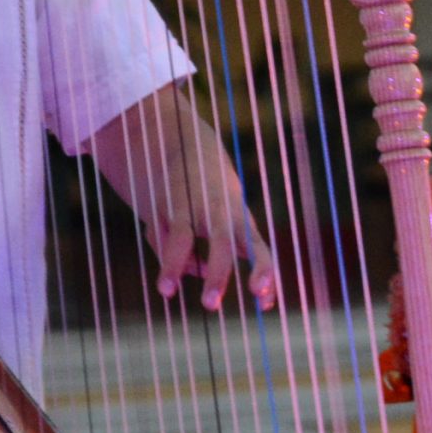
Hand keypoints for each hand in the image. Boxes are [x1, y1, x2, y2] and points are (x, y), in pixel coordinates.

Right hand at [89, 87, 278, 311]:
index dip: (264, 272)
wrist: (166, 128)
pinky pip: (171, 235)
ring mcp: (196, 204)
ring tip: (175, 295)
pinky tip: (165, 286)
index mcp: (235, 212)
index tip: (266, 301)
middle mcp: (221, 208)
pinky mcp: (169, 201)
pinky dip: (168, 260)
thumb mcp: (206, 210)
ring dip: (195, 269)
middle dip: (225, 273)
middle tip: (216, 304)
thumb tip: (194, 274)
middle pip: (232, 242)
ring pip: (202, 238)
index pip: (257, 246)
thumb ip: (204, 244)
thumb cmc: (191, 179)